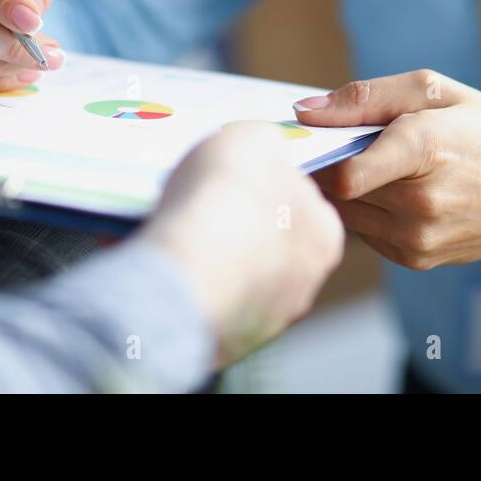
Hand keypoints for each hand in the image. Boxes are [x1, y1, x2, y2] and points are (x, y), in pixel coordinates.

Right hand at [141, 124, 344, 363]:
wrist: (183, 271)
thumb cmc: (227, 198)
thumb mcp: (254, 138)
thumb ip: (265, 144)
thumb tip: (262, 153)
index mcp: (324, 238)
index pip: (301, 202)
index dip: (264, 181)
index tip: (231, 174)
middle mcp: (302, 286)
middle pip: (263, 241)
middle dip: (231, 221)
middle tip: (197, 201)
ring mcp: (260, 320)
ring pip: (228, 273)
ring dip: (201, 251)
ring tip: (167, 226)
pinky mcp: (218, 341)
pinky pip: (197, 299)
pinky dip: (178, 280)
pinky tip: (156, 258)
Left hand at [294, 70, 480, 303]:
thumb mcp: (434, 91)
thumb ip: (364, 97)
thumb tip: (304, 111)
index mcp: (427, 149)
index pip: (346, 174)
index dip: (319, 154)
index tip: (313, 137)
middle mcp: (422, 203)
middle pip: (337, 187)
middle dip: (332, 163)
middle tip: (353, 143)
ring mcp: (419, 238)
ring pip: (345, 212)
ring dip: (348, 189)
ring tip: (381, 165)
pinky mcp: (416, 258)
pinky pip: (365, 231)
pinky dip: (369, 209)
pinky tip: (398, 191)